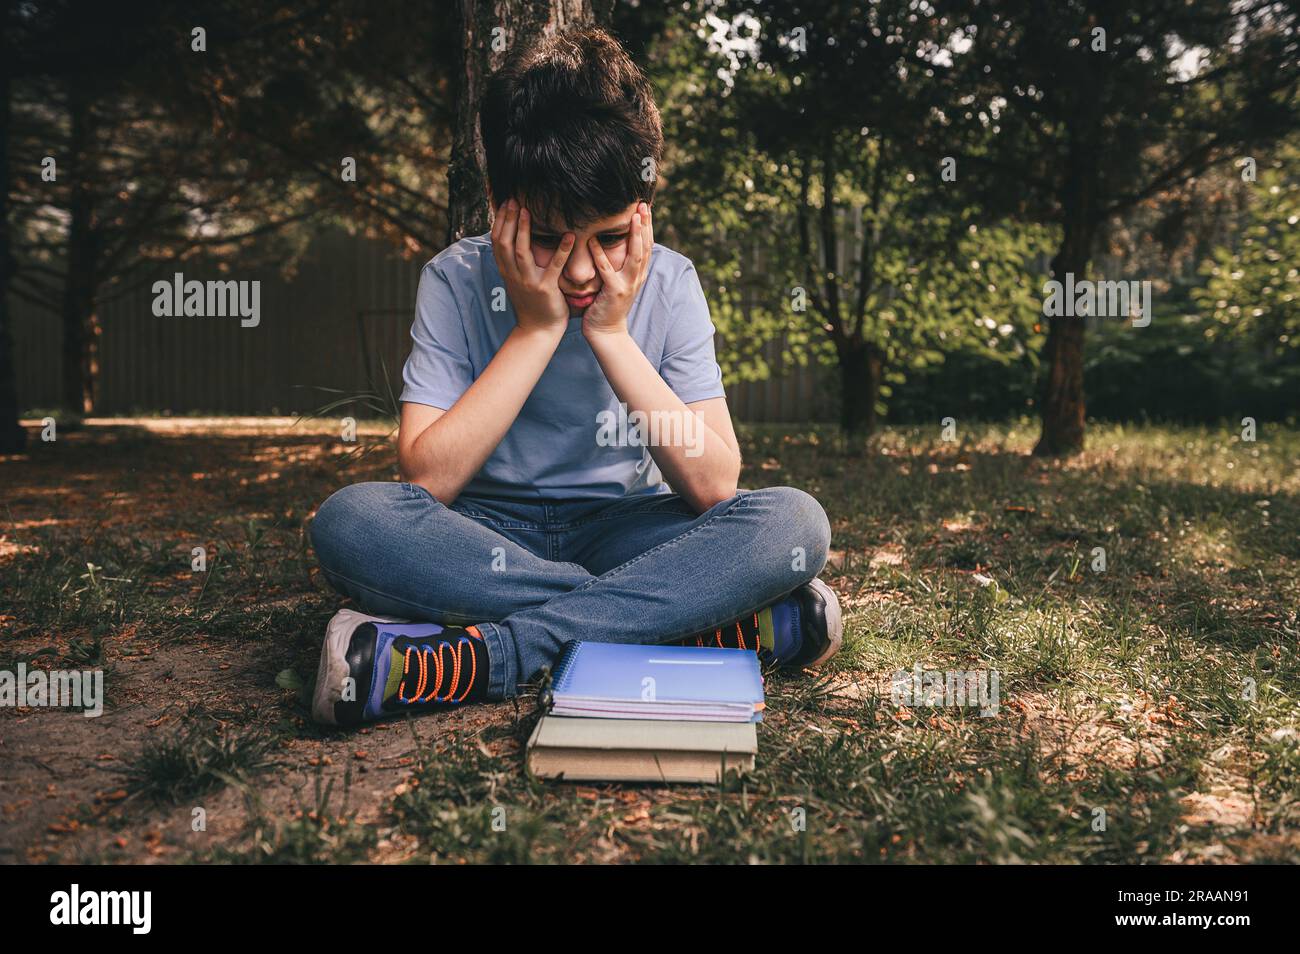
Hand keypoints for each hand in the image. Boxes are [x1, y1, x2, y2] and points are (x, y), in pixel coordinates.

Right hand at [491, 199, 574, 334]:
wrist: (538, 331)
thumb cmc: (532, 303)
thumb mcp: (518, 280)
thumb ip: (515, 261)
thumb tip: (515, 238)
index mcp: (506, 271)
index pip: (497, 241)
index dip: (500, 221)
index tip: (505, 203)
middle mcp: (513, 275)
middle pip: (505, 242)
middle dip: (508, 219)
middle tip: (514, 200)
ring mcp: (528, 282)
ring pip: (521, 252)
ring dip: (524, 229)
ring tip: (528, 211)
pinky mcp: (545, 289)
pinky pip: (554, 267)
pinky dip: (562, 250)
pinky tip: (570, 235)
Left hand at [582, 202, 652, 339]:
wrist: (606, 332)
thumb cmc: (607, 305)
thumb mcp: (619, 281)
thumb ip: (621, 264)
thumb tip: (620, 243)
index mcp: (639, 273)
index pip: (647, 245)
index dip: (647, 226)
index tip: (645, 207)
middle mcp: (637, 277)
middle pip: (646, 246)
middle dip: (646, 225)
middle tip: (643, 205)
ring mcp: (628, 285)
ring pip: (636, 256)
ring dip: (635, 235)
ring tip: (633, 217)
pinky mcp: (614, 292)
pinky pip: (607, 270)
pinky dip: (600, 255)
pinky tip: (593, 241)